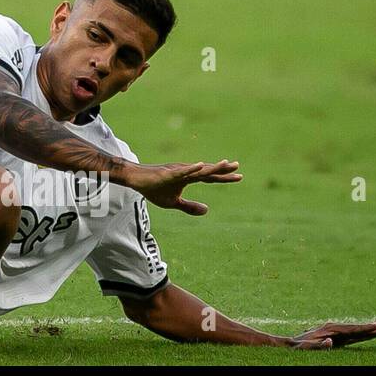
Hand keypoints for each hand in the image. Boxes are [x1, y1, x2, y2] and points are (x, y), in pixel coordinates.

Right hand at [122, 159, 241, 214]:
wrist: (135, 179)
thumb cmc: (153, 188)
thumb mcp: (173, 202)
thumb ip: (189, 206)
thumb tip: (208, 211)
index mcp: (188, 178)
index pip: (209, 177)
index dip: (224, 178)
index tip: (239, 177)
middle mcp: (185, 171)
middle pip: (207, 171)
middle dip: (223, 170)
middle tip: (238, 166)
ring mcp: (177, 171)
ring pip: (198, 170)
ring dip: (211, 167)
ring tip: (225, 164)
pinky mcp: (168, 173)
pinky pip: (182, 172)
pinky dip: (192, 169)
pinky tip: (200, 166)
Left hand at [287, 321, 375, 349]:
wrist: (290, 343)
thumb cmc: (299, 347)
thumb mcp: (306, 347)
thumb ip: (318, 346)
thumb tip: (330, 342)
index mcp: (330, 331)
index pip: (352, 330)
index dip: (366, 328)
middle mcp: (334, 329)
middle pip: (358, 329)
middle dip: (374, 328)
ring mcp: (335, 332)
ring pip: (356, 331)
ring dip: (370, 329)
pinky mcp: (335, 335)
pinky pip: (352, 333)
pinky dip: (362, 331)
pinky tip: (370, 329)